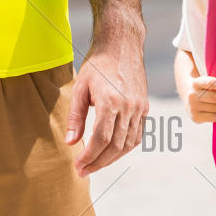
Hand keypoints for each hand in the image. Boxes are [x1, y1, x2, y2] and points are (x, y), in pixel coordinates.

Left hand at [66, 35, 148, 176]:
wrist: (122, 45)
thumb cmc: (98, 64)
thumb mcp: (80, 87)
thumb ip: (76, 116)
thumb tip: (71, 142)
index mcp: (111, 101)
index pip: (101, 139)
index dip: (89, 157)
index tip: (78, 166)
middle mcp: (129, 106)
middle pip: (115, 146)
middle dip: (98, 162)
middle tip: (83, 171)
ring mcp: (139, 107)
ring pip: (128, 144)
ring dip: (112, 158)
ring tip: (96, 164)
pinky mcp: (145, 106)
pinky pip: (138, 135)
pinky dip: (125, 147)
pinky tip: (112, 151)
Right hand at [185, 75, 215, 123]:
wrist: (188, 96)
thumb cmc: (204, 88)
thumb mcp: (212, 82)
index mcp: (196, 83)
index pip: (212, 83)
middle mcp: (193, 95)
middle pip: (215, 98)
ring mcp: (193, 107)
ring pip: (215, 108)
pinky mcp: (195, 117)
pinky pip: (212, 117)